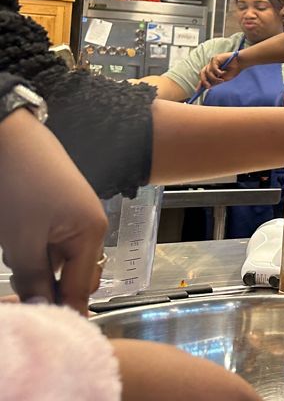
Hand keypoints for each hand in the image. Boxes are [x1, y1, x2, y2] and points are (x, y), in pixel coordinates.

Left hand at [0, 110, 106, 313]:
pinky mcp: (60, 206)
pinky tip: (15, 239)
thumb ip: (35, 279)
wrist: (8, 136)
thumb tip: (43, 309)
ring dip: (36, 265)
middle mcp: (92, 225)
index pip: (82, 287)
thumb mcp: (21, 241)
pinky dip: (33, 248)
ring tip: (13, 252)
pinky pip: (51, 240)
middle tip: (19, 289)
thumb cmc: (19, 183)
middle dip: (48, 286)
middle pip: (74, 274)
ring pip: (58, 257)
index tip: (52, 329)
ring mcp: (76, 214)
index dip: (66, 310)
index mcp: (92, 233)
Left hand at [199, 51, 243, 88]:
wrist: (240, 63)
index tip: (197, 91)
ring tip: (221, 80)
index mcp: (212, 71)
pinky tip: (224, 72)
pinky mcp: (215, 59)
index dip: (200, 83)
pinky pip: (213, 68)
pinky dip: (218, 72)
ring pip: (207, 72)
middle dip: (204, 81)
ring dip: (214, 78)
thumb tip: (208, 86)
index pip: (203, 77)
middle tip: (208, 87)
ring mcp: (212, 62)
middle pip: (202, 73)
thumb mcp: (223, 79)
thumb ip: (215, 81)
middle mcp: (211, 66)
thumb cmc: (233, 70)